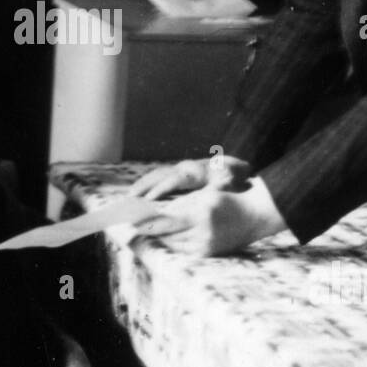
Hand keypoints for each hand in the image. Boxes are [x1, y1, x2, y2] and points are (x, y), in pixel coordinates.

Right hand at [129, 155, 250, 198]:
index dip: (161, 189)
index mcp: (197, 172)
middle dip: (145, 185)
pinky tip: (139, 192)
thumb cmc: (233, 182)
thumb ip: (212, 193)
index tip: (148, 199)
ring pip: (157, 173)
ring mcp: (181, 168)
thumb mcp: (227, 188)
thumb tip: (199, 199)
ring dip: (143, 184)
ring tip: (129, 196)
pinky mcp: (179, 171)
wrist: (238, 168)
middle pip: (161, 174)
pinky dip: (148, 183)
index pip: (175, 179)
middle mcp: (186, 167)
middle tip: (130, 198)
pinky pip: (160, 175)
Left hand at [135, 179, 284, 256]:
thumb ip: (180, 205)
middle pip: (167, 236)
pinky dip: (173, 243)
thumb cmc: (227, 201)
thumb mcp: (204, 197)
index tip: (132, 222)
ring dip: (159, 238)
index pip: (166, 222)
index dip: (147, 223)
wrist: (254, 217)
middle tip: (133, 227)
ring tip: (144, 232)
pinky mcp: (207, 255)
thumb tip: (156, 212)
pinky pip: (183, 250)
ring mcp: (206, 247)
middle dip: (150, 231)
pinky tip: (163, 238)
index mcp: (201, 215)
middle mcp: (203, 235)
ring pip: (173, 244)